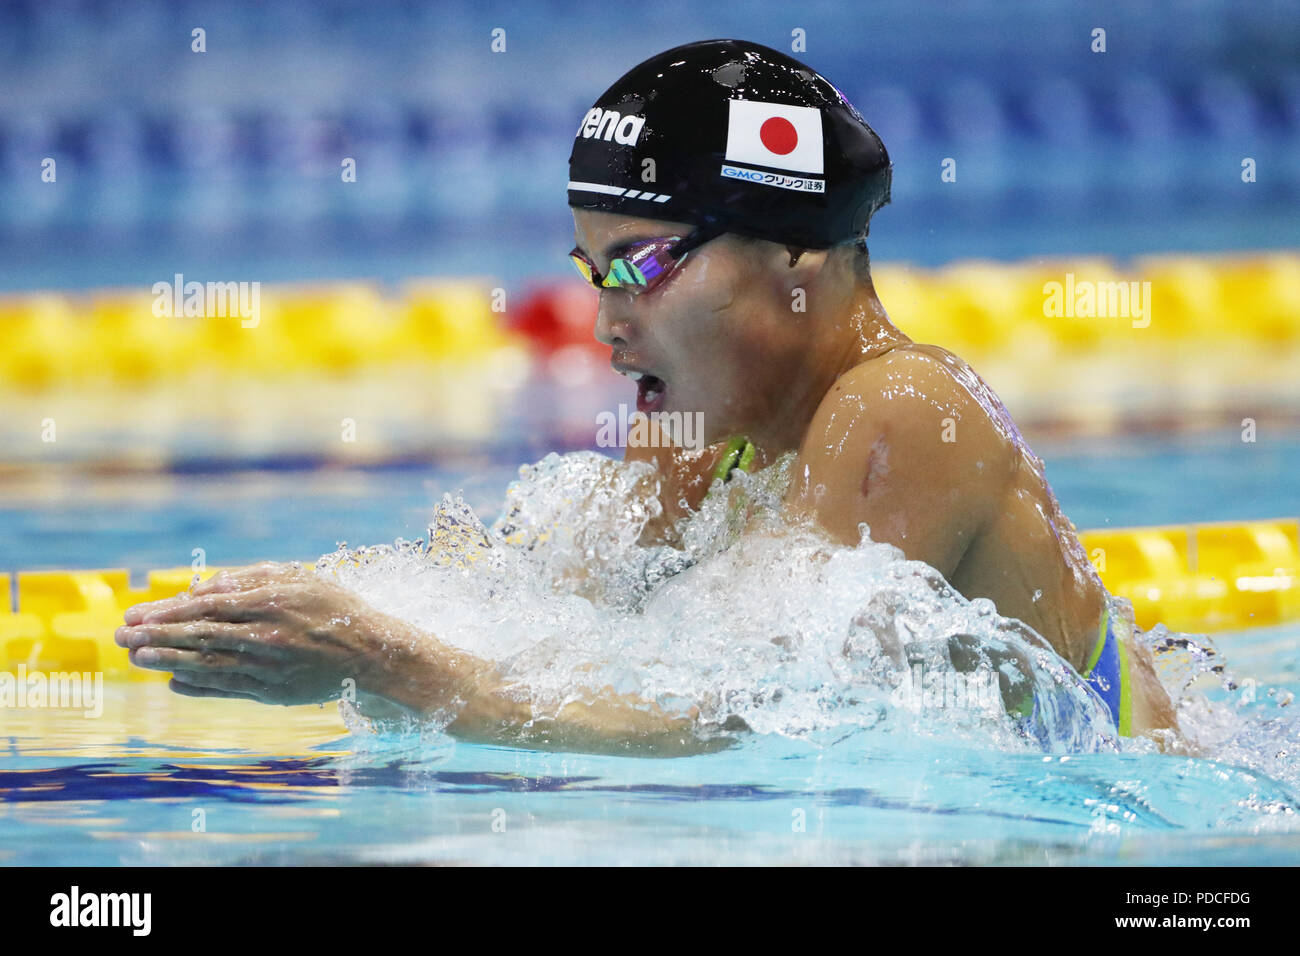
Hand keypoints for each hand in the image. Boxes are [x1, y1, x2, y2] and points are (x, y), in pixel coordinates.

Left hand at [116, 561, 417, 706]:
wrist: (373, 652)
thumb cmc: (335, 609)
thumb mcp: (299, 578)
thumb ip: (253, 577)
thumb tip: (207, 585)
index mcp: (268, 601)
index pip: (205, 605)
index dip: (167, 611)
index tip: (137, 614)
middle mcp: (264, 634)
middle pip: (199, 634)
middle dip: (155, 635)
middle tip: (120, 637)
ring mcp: (267, 665)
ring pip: (208, 663)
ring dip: (168, 661)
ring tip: (137, 658)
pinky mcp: (273, 691)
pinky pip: (227, 688)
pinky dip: (198, 685)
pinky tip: (174, 682)